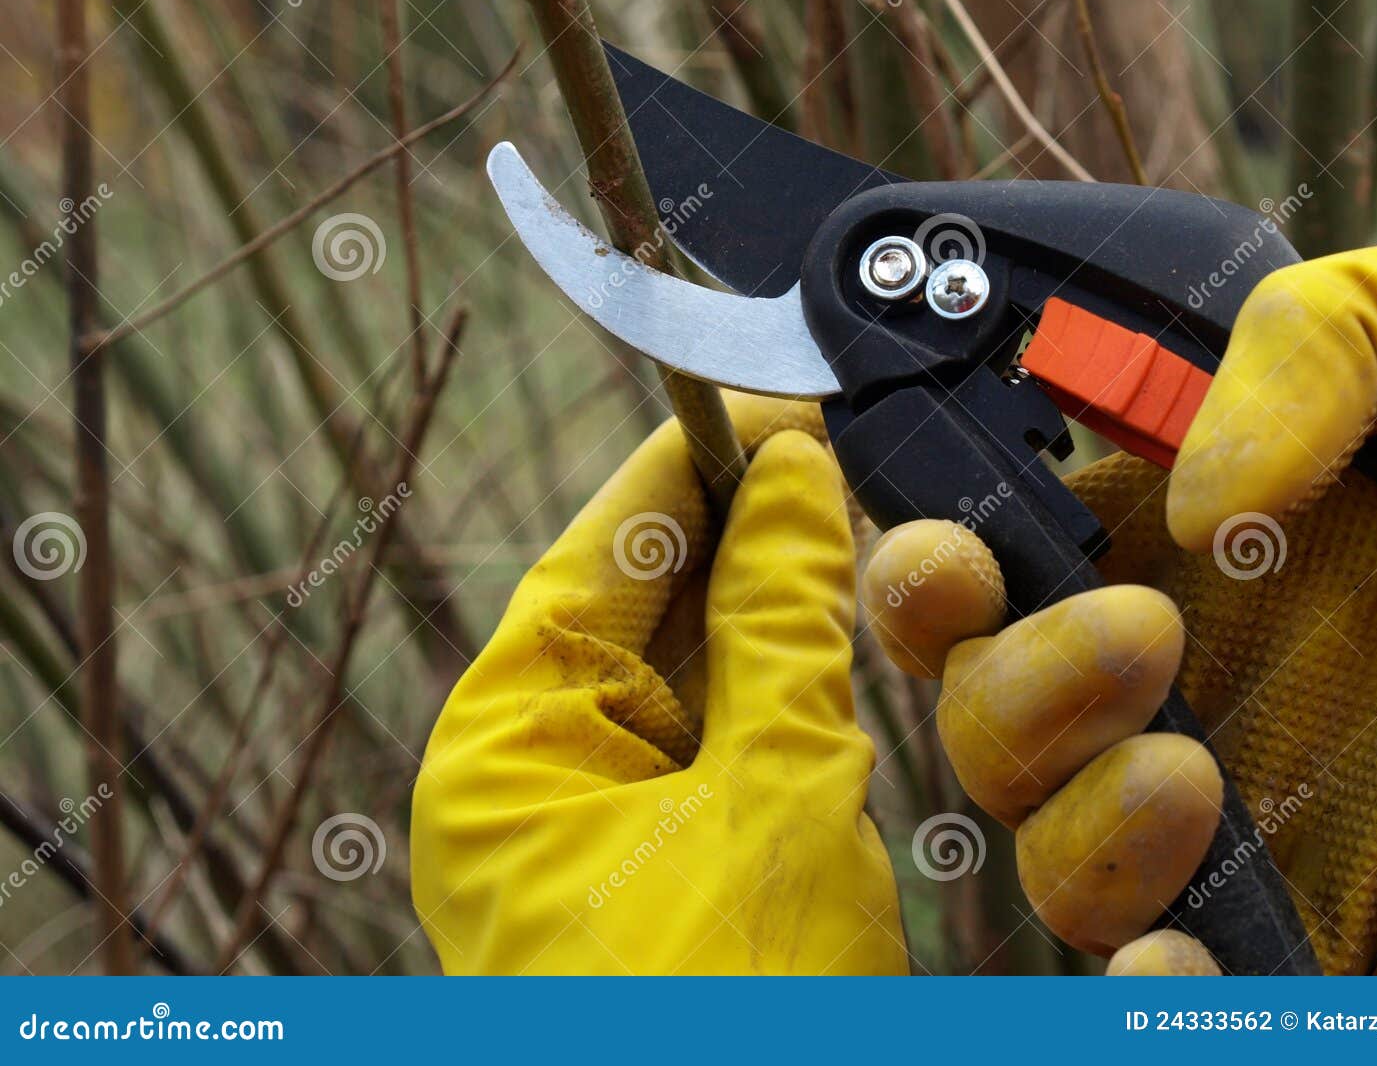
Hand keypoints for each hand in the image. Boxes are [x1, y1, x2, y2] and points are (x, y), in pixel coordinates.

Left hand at [412, 395, 905, 974]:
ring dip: (763, 614)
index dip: (691, 466)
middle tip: (829, 462)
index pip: (600, 557)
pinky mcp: (649, 869)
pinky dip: (768, 695)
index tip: (770, 404)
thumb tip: (794, 479)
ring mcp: (586, 832)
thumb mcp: (776, 792)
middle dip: (740, 534)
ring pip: (681, 677)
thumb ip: (786, 624)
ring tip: (840, 541)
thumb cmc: (732, 1017)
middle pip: (637, 607)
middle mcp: (527, 785)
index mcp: (505, 756)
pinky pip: (706, 746)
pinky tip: (824, 642)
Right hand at [865, 235, 1376, 973]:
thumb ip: (1318, 347)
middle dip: (1014, 693)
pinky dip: (1163, 990)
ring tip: (1181, 783)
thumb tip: (1190, 493)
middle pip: (1000, 725)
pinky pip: (1206, 981)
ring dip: (1076, 833)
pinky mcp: (1360, 928)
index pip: (1003, 566)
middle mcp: (1204, 678)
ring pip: (1069, 861)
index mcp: (1198, 535)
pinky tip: (1184, 972)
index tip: (954, 565)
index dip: (935, 572)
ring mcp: (1271, 813)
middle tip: (1138, 639)